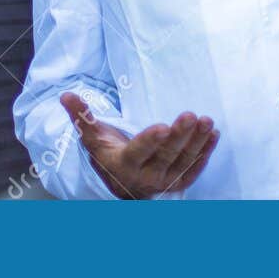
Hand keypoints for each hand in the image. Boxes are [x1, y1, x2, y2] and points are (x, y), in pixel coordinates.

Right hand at [60, 92, 217, 198]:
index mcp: (123, 164)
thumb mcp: (92, 136)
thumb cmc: (108, 152)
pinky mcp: (178, 181)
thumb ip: (82, 116)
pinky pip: (194, 169)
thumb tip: (66, 95)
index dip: (150, 141)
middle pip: (166, 156)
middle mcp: (145, 177)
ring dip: (197, 142)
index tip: (162, 126)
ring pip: (183, 162)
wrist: (122, 182)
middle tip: (190, 116)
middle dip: (179, 136)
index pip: (138, 152)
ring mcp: (164, 181)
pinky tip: (213, 134)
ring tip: (207, 121)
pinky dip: (205, 153)